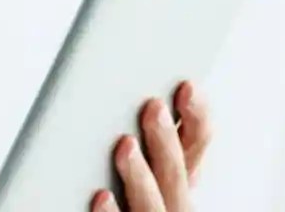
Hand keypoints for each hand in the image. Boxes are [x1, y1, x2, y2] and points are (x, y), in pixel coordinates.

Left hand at [90, 81, 213, 211]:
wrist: (87, 210)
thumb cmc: (107, 192)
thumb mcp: (132, 164)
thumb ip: (137, 140)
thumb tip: (136, 98)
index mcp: (173, 182)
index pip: (195, 147)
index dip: (197, 119)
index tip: (187, 85)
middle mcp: (171, 208)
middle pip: (177, 176)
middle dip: (168, 141)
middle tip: (152, 106)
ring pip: (155, 208)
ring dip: (142, 177)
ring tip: (125, 146)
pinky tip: (101, 197)